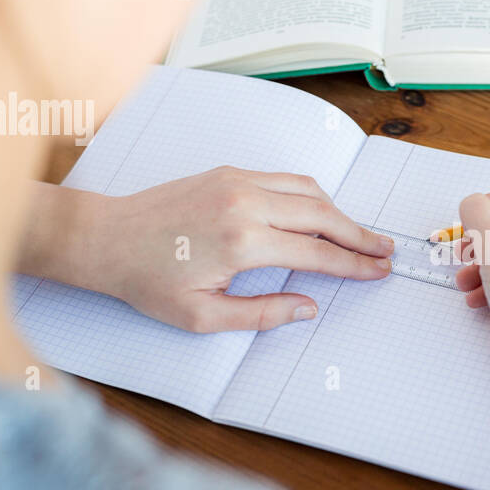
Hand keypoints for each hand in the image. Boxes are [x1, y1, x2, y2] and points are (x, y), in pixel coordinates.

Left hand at [29, 168, 392, 331]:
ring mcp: (237, 182)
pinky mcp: (229, 173)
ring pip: (308, 190)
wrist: (105, 239)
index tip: (377, 271)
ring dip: (340, 212)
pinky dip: (312, 195)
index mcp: (242, 242)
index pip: (316, 253)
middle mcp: (245, 204)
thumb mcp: (203, 316)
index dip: (353, 264)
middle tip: (385, 250)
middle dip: (359, 234)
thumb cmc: (147, 281)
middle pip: (323, 215)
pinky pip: (285, 179)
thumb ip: (261, 314)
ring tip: (360, 234)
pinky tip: (322, 212)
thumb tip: (306, 307)